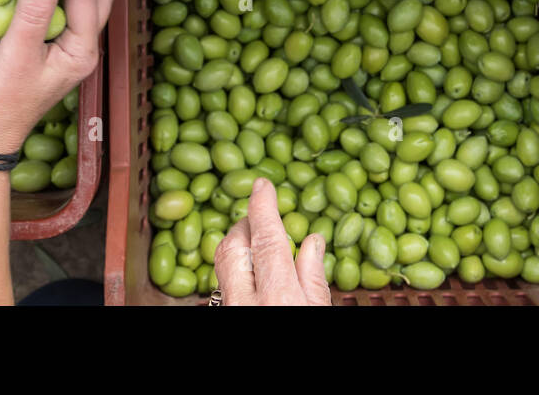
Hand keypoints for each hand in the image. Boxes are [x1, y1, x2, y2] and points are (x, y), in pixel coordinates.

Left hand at [213, 177, 331, 305]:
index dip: (264, 207)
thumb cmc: (308, 353)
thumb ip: (314, 280)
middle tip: (263, 221)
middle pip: (232, 248)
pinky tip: (253, 276)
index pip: (267, 240)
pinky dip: (235, 272)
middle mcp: (244, 301)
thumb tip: (312, 242)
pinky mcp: (220, 315)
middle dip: (245, 226)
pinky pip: (223, 284)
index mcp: (278, 297)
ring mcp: (228, 308)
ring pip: (222, 266)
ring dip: (238, 249)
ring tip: (259, 247)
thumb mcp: (318, 313)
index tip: (263, 185)